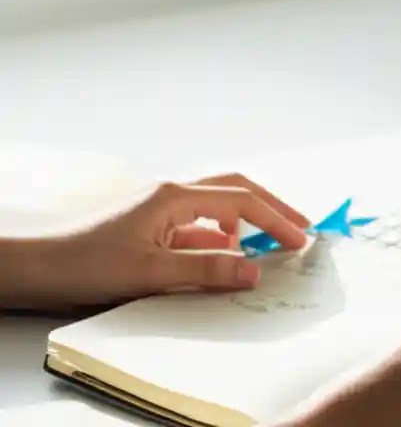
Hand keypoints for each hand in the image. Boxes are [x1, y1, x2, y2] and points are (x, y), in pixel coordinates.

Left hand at [16, 173, 308, 309]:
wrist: (38, 266)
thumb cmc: (85, 262)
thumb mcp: (151, 271)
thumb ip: (206, 269)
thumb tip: (253, 270)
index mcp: (173, 196)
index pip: (240, 201)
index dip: (275, 220)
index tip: (300, 239)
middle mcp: (170, 195)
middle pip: (235, 190)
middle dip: (271, 207)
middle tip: (300, 226)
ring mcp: (161, 210)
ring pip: (217, 209)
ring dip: (246, 224)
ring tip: (268, 246)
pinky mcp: (152, 228)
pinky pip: (198, 228)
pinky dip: (220, 240)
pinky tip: (225, 260)